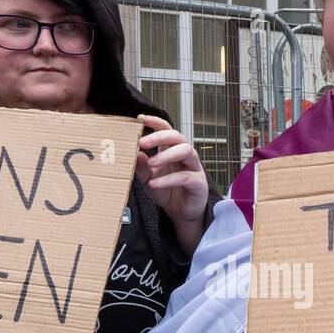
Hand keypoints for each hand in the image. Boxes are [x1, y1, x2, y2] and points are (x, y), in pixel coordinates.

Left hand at [136, 114, 208, 252]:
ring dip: (167, 155)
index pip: (166, 130)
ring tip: (151, 163)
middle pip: (177, 136)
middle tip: (142, 142)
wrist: (180, 213)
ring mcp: (194, 167)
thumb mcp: (148, 179)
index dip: (155, 122)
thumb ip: (142, 168)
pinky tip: (153, 184)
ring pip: (186, 151)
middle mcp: (185, 155)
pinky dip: (167, 180)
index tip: (140, 119)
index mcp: (171, 150)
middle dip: (160, 137)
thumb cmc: (166, 192)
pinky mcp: (198, 182)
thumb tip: (135, 153)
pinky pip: (184, 177)